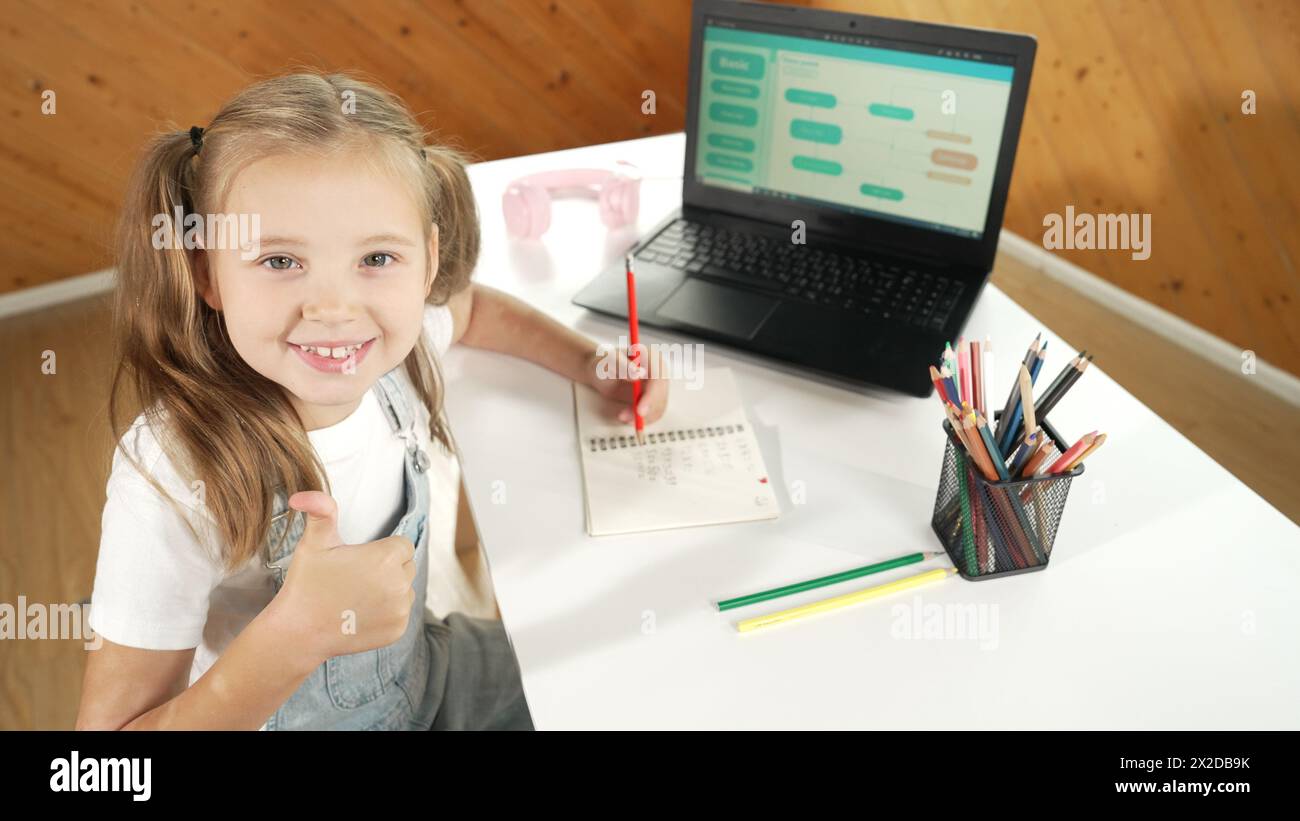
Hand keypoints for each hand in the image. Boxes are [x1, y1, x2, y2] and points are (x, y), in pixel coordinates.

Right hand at [272, 491, 416, 666]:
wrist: (299, 632)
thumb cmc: (306, 584)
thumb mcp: (314, 543)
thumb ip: (320, 511)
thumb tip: (302, 495)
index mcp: (386, 558)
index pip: (403, 545)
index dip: (382, 550)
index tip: (360, 560)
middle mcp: (400, 584)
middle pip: (406, 566)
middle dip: (388, 569)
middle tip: (356, 578)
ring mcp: (400, 610)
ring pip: (405, 590)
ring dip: (389, 590)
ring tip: (357, 596)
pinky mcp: (398, 630)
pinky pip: (401, 613)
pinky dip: (387, 613)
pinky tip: (361, 614)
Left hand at [587, 344, 668, 425]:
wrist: (603, 371)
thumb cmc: (605, 363)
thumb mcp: (608, 363)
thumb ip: (621, 365)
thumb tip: (637, 373)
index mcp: (651, 357)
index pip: (658, 378)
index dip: (651, 395)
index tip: (639, 410)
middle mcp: (659, 371)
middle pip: (661, 394)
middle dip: (646, 410)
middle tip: (627, 418)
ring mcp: (658, 385)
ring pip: (658, 406)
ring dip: (643, 417)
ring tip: (622, 416)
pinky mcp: (655, 397)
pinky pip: (656, 412)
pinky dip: (644, 419)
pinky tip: (629, 419)